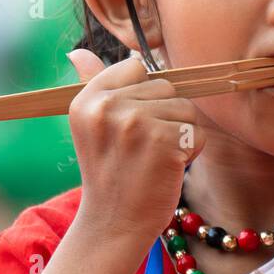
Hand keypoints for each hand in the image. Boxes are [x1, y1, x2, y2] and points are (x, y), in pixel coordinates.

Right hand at [66, 50, 204, 240]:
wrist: (113, 224)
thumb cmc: (109, 172)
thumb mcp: (91, 126)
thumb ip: (92, 84)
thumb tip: (77, 50)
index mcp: (87, 99)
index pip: (136, 67)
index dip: (143, 95)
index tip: (129, 125)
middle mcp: (108, 106)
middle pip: (166, 87)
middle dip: (164, 116)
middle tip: (141, 149)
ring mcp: (136, 123)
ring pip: (186, 108)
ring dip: (179, 135)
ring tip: (153, 159)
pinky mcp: (164, 142)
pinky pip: (197, 133)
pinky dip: (190, 152)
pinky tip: (166, 169)